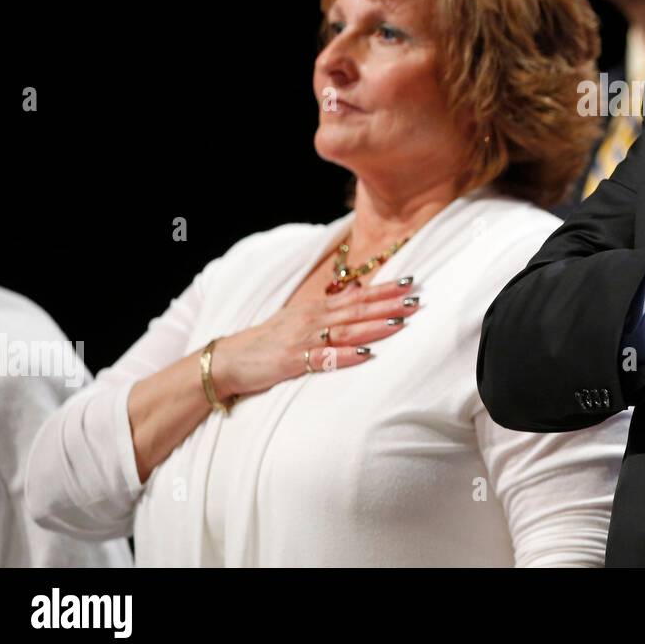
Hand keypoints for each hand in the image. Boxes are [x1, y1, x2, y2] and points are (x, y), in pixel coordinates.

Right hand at [209, 279, 419, 397]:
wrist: (228, 359)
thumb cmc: (268, 340)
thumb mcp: (300, 318)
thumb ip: (330, 308)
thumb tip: (357, 293)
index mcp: (316, 309)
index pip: (357, 296)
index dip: (385, 290)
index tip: (411, 282)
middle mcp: (312, 320)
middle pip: (356, 310)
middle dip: (388, 305)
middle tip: (415, 300)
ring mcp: (303, 340)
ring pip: (344, 331)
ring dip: (373, 326)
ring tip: (399, 323)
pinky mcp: (292, 361)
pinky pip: (324, 358)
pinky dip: (346, 355)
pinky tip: (366, 354)